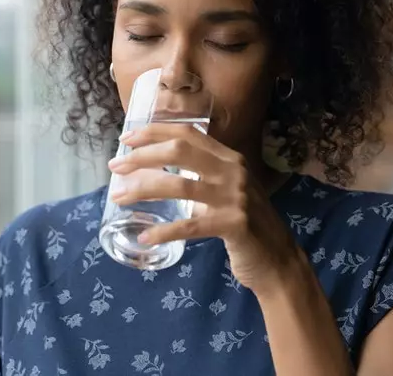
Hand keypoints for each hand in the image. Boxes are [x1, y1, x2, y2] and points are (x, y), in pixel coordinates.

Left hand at [108, 123, 302, 295]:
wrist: (277, 260)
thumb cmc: (246, 225)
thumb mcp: (228, 191)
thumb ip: (204, 175)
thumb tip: (157, 167)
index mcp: (230, 158)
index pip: (188, 133)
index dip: (154, 132)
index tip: (126, 139)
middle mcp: (233, 171)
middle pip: (179, 152)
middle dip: (142, 156)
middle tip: (115, 167)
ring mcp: (235, 198)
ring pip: (180, 185)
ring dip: (142, 190)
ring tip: (118, 198)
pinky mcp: (233, 225)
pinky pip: (190, 226)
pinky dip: (163, 231)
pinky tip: (144, 237)